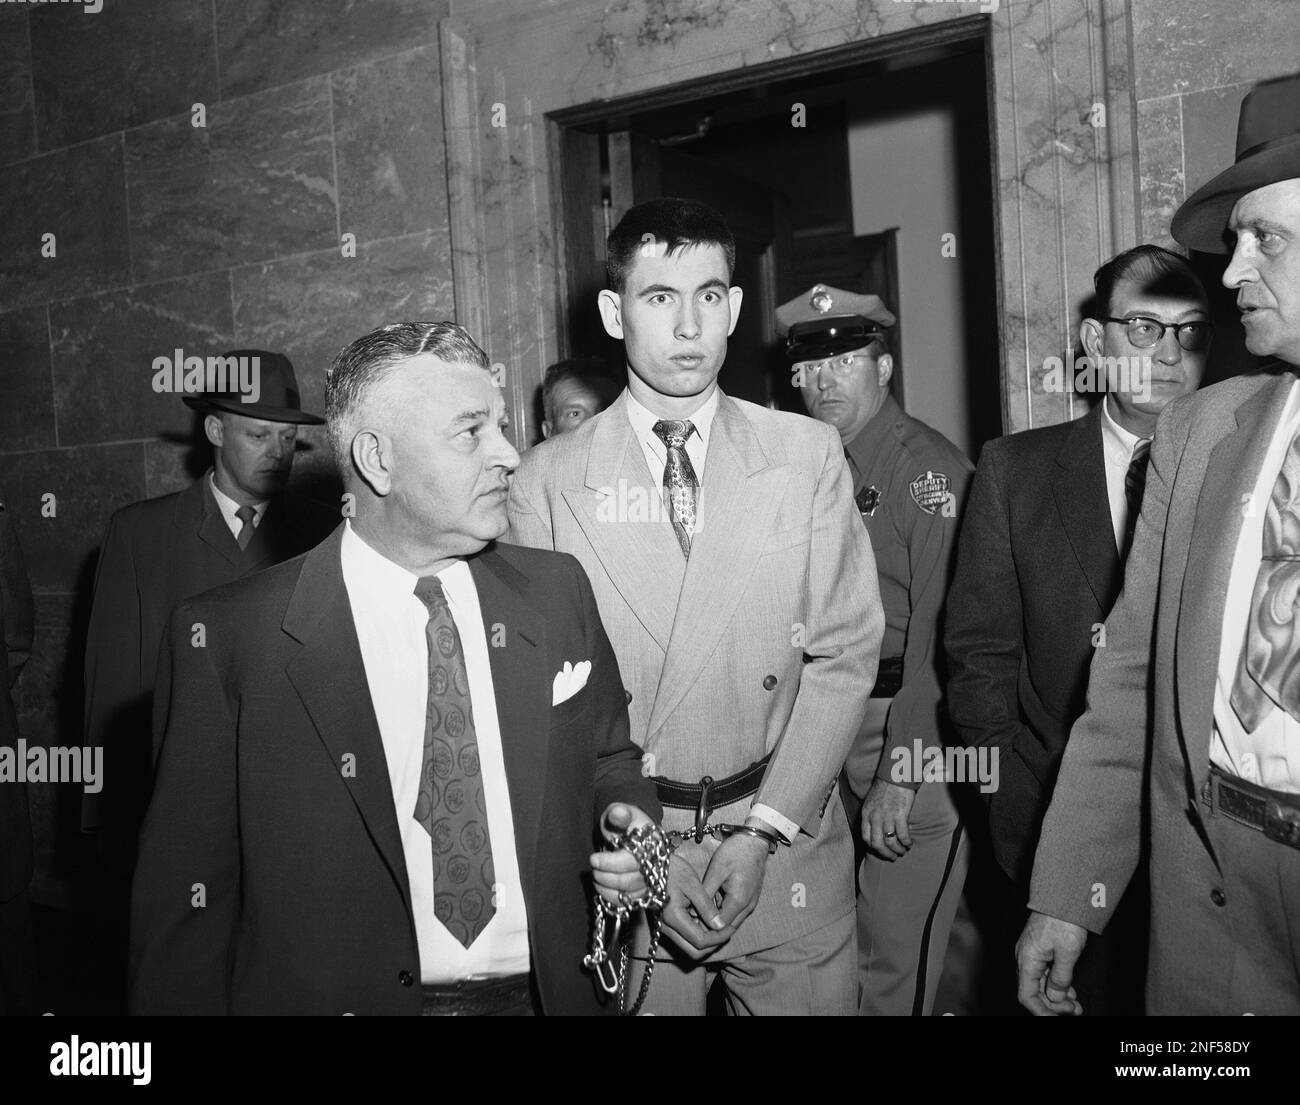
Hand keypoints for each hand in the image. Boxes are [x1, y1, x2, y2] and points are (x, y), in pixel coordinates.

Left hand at [589, 803, 655, 905]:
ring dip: (607, 887)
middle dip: (607, 876)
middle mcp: (656, 863)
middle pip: (633, 880)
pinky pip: (629, 902)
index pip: (633, 860)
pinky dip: (612, 898)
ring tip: (595, 876)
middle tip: (593, 868)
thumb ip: (619, 814)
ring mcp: (651, 879)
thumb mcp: (621, 813)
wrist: (632, 834)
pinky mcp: (644, 891)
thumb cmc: (625, 823)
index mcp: (653, 842)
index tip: (592, 859)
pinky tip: (601, 887)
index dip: (610, 863)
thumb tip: (617, 814)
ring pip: (631, 893)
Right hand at [658, 841, 732, 959]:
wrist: (650, 865)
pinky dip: (696, 935)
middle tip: (726, 930)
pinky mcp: (663, 925)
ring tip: (718, 925)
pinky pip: (682, 938)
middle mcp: (665, 928)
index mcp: (673, 918)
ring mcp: (663, 928)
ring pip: (688, 947)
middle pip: (694, 952)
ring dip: (705, 941)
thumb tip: (720, 926)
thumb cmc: (671, 870)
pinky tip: (705, 921)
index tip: (730, 927)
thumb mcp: (692, 884)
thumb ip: (707, 907)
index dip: (719, 938)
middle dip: (713, 944)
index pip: (700, 941)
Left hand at [700, 827, 768, 931]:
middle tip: (693, 923)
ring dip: (719, 922)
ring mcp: (751, 903)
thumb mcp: (716, 871)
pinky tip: (712, 907)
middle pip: (728, 928)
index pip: (721, 927)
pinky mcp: (750, 898)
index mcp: (739, 901)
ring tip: (700, 916)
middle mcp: (748, 907)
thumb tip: (694, 912)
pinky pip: (737, 913)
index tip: (691, 923)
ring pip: (733, 922)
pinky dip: (725, 914)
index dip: (705, 927)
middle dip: (712, 929)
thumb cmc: (735, 853)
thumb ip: (706, 894)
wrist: (754, 841)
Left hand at [861, 779, 915, 859]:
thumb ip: (872, 816)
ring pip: (890, 842)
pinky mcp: (900, 815)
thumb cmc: (885, 788)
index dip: (873, 848)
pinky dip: (906, 842)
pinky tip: (909, 843)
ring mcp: (887, 817)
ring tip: (903, 851)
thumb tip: (877, 830)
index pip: (866, 838)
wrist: (895, 776)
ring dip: (898, 850)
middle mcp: (874, 817)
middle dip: (886, 853)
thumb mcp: (871, 802)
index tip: (881, 850)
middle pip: (877, 844)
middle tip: (893, 857)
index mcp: (866, 814)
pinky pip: (902, 835)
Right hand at [1016, 911, 1087, 1015]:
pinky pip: (1044, 972)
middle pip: (1033, 991)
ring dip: (1057, 996)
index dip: (1041, 1011)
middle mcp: (1025, 957)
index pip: (1027, 995)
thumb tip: (1056, 997)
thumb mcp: (1067, 952)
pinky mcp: (1040, 947)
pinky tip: (1070, 989)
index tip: (1057, 1018)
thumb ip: (1061, 978)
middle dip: (1053, 1005)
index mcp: (1027, 959)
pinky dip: (1057, 983)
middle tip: (1076, 1010)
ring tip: (1076, 1004)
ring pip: (1040, 982)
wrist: (1063, 894)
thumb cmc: (1064, 919)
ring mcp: (1032, 952)